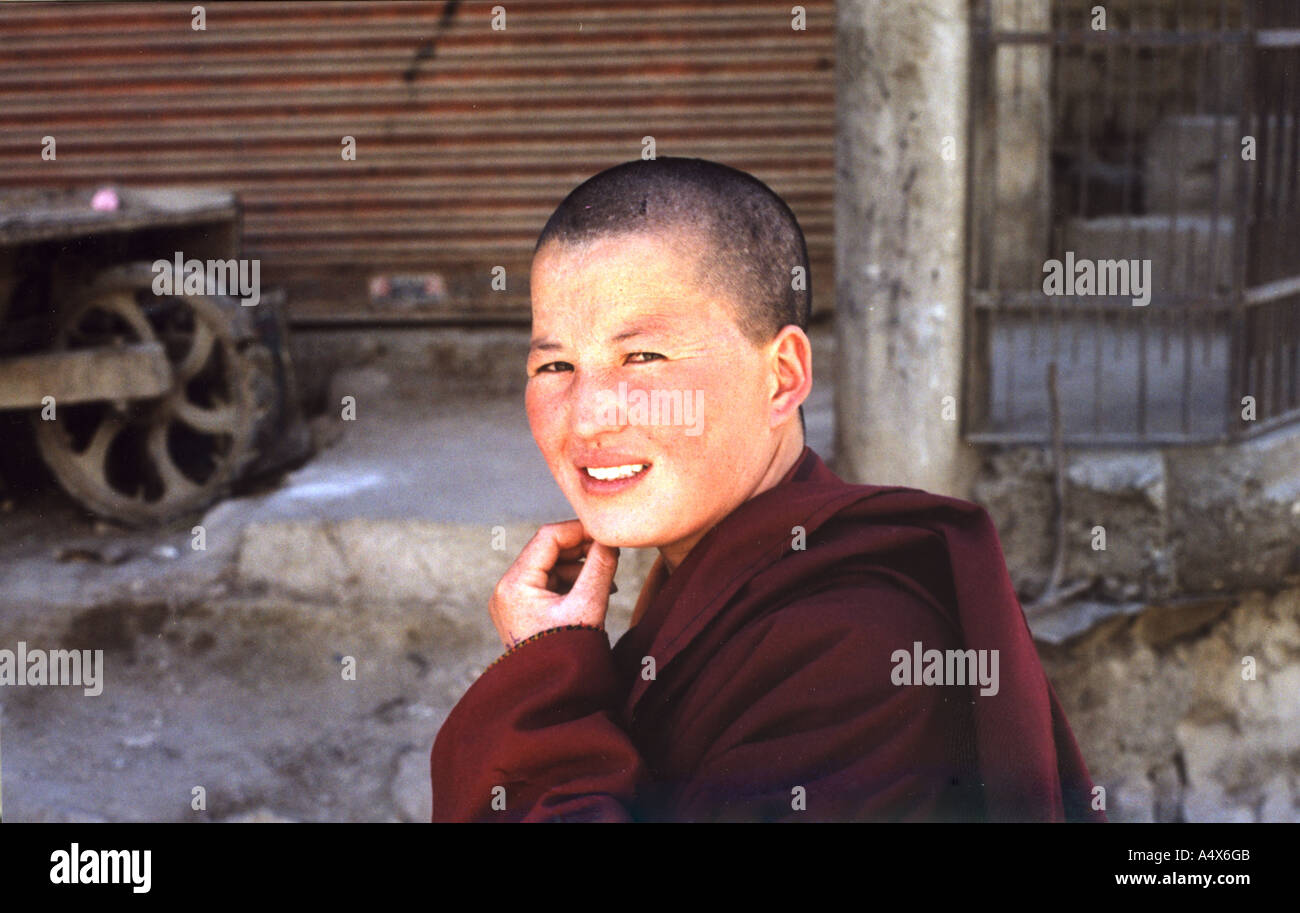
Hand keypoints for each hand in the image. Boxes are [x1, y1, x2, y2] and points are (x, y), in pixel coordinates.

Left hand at [489, 519, 620, 648]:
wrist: (551, 695)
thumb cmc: (567, 654)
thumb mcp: (588, 606)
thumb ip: (600, 567)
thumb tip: (610, 540)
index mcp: (515, 584)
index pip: (548, 537)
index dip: (579, 530)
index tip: (606, 534)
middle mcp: (506, 589)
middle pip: (547, 550)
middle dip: (580, 550)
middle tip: (611, 552)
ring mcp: (511, 601)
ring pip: (549, 567)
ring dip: (578, 567)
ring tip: (607, 579)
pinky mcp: (520, 611)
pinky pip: (547, 584)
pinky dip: (570, 583)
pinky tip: (593, 591)